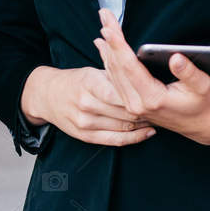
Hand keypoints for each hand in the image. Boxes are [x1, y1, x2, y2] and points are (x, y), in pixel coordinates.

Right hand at [20, 65, 156, 146]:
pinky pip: (115, 140)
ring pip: (123, 126)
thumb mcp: (93, 71)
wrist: (47, 96)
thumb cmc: (75, 81)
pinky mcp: (85, 136)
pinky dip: (134, 138)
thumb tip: (144, 73)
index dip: (143, 95)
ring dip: (143, 123)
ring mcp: (85, 122)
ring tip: (157, 117)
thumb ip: (117, 75)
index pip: (123, 92)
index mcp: (90, 82)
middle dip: (146, 110)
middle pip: (126, 111)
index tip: (157, 93)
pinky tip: (147, 132)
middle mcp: (87, 103)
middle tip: (162, 107)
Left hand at [92, 8, 209, 147]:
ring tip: (102, 25)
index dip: (118, 46)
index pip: (130, 67)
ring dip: (107, 47)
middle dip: (110, 39)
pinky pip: (115, 79)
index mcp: (152, 98)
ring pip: (112, 72)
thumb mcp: (202, 86)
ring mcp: (132, 105)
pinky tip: (104, 47)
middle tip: (104, 16)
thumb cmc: (203, 104)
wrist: (201, 125)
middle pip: (117, 66)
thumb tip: (176, 58)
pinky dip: (108, 60)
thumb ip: (188, 73)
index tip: (109, 28)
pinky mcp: (131, 103)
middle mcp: (136, 104)